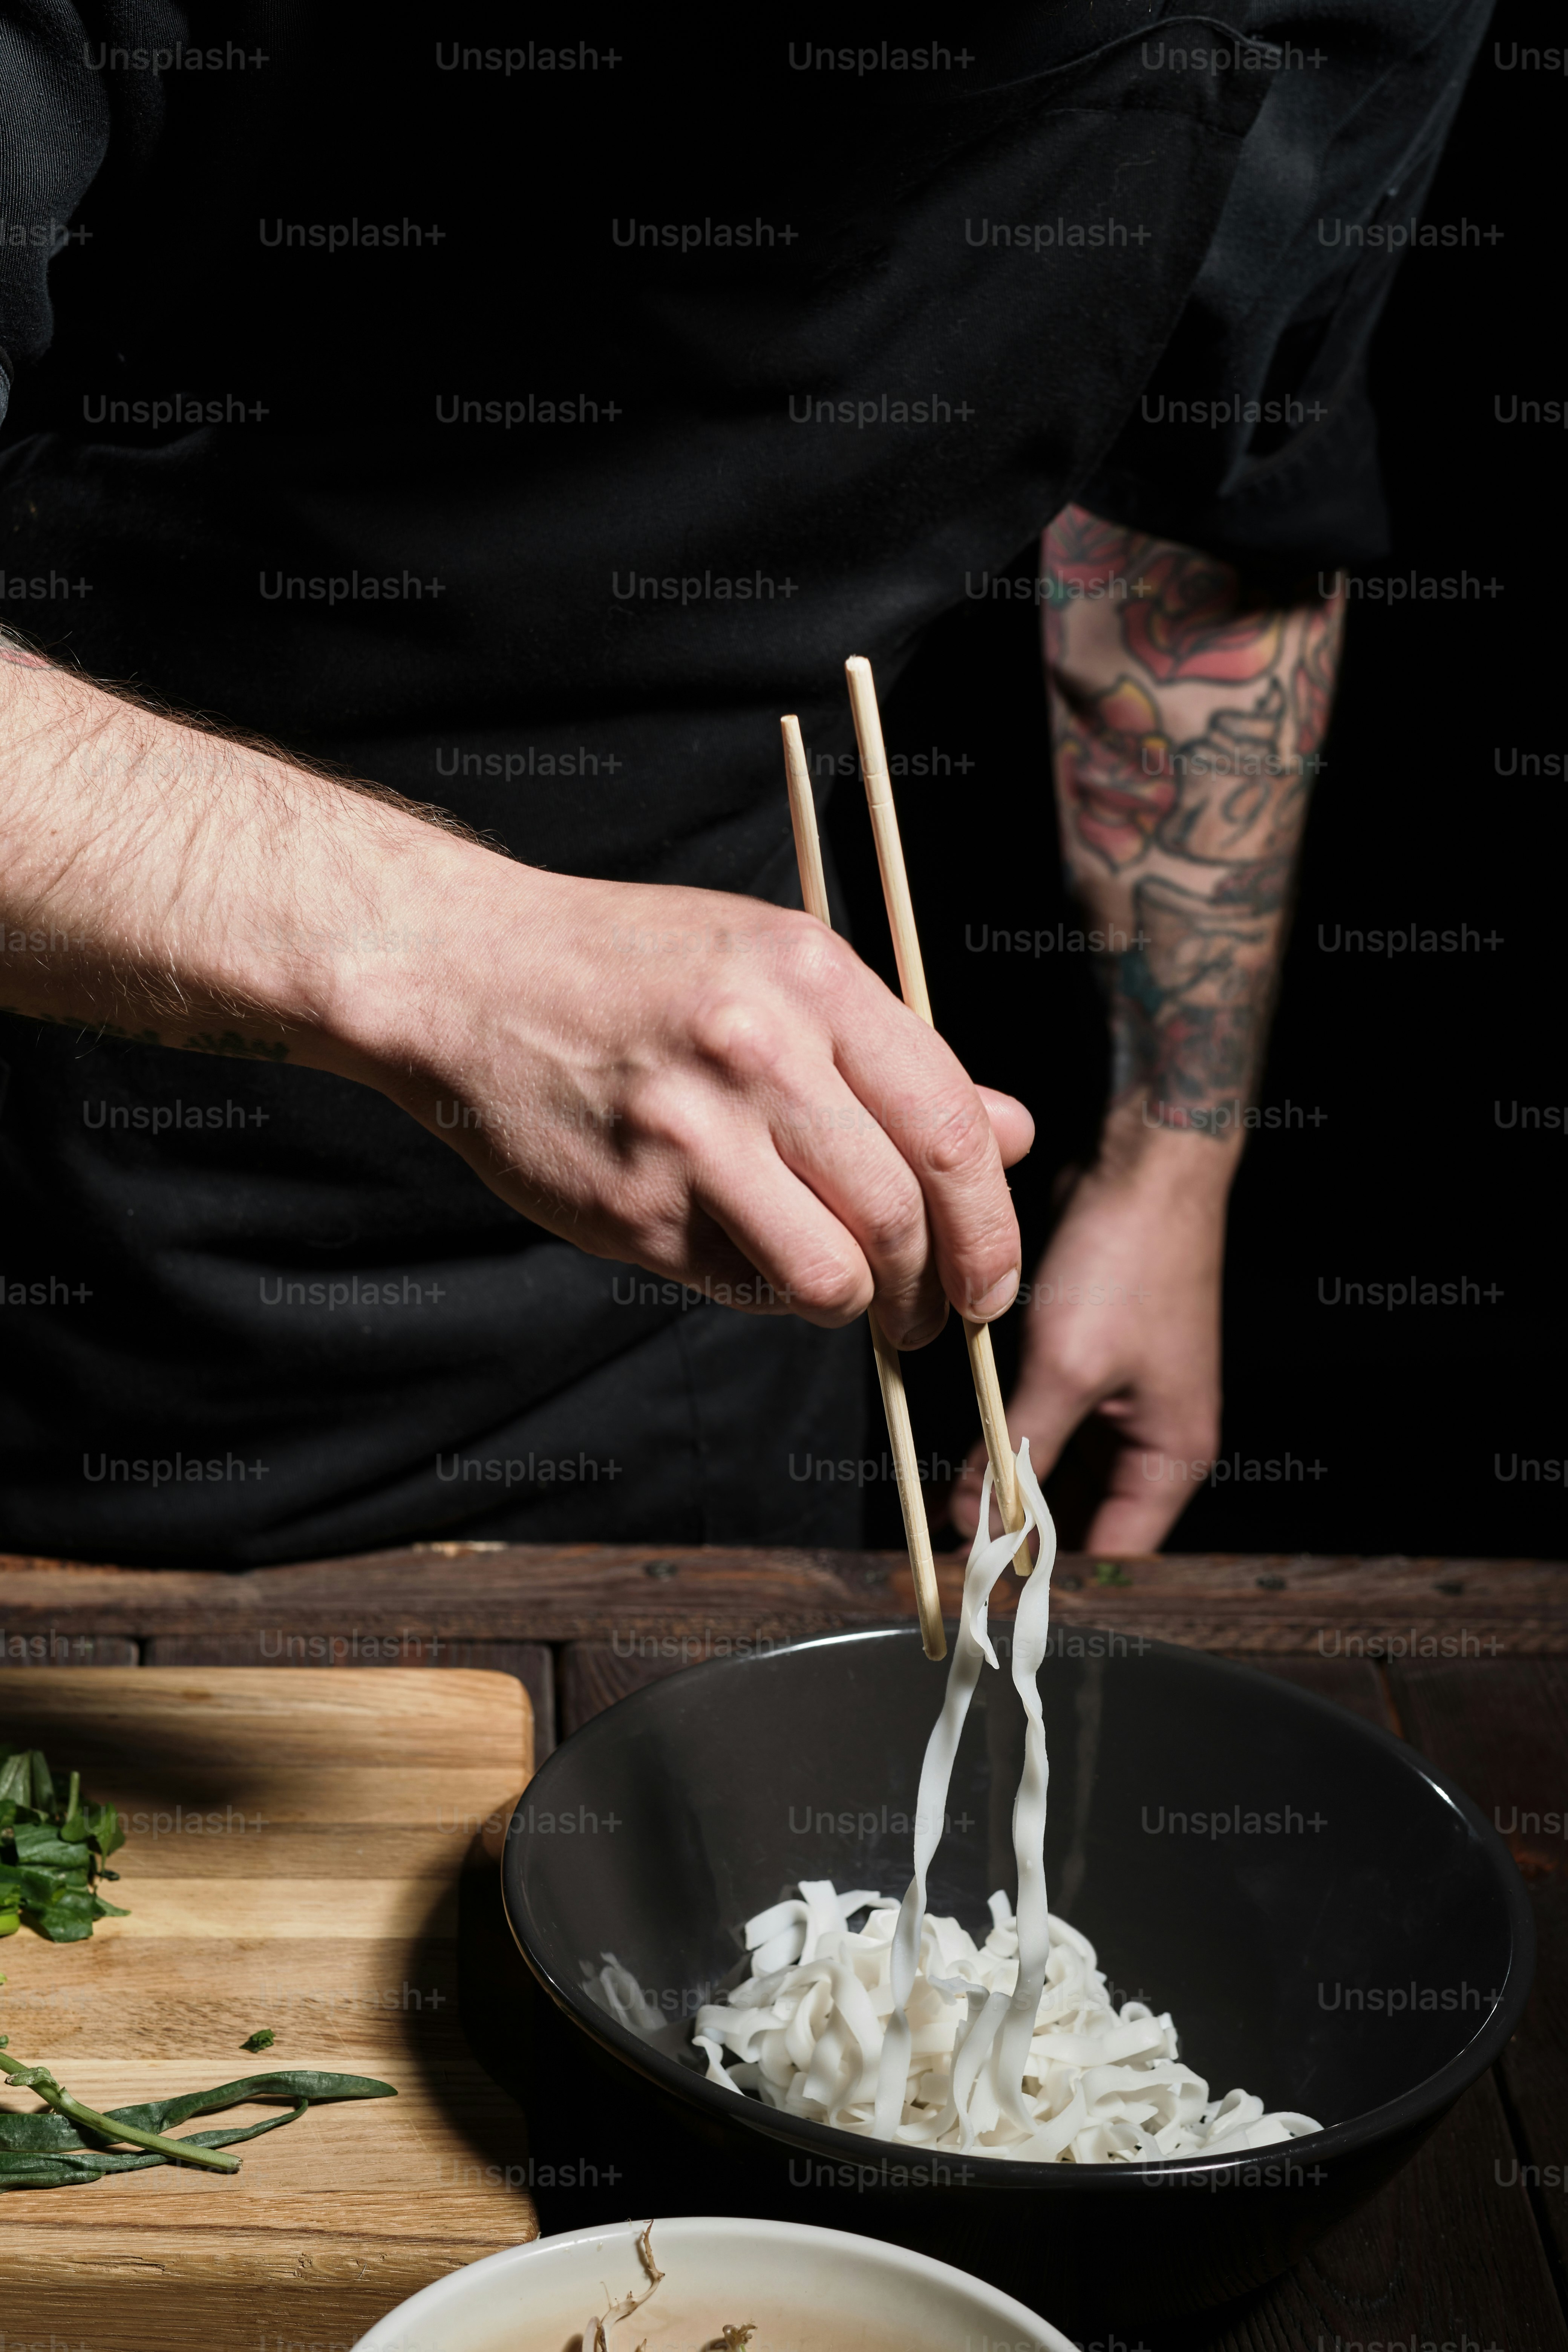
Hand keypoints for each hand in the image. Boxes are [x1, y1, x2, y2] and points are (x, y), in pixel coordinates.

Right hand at [357, 856, 1034, 1348]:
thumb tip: (1017, 1136)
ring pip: (833, 1275)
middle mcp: (757, 1053)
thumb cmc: (635, 972)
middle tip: (936, 1316)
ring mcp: (689, 1135)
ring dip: (861, 1309)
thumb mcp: (779, 972)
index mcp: (811, 979)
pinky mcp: (634, 1207)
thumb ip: (901, 1060)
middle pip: (905, 1215)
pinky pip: (744, 1285)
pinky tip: (753, 1255)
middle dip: (940, 1292)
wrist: (465, 973)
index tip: (992, 1275)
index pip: (952, 1127)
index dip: (992, 1223)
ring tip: (855, 1301)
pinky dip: (770, 1292)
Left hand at [948, 1117, 1231, 1552]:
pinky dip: (1010, 1446)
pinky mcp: (1090, 1370)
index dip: (1052, 1582)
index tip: (986, 1598)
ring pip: (1060, 1478)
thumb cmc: (1129, 1260)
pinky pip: (1046, 1431)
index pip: (1115, 1556)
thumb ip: (1015, 1450)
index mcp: (1172, 1456)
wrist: (1144, 1168)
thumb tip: (968, 1521)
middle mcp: (1152, 1440)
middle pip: (1085, 1523)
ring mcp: (1121, 1405)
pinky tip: (965, 1461)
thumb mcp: (1067, 1367)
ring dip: (1011, 1495)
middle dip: (1024, 1543)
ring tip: (949, 1523)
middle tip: (953, 1565)